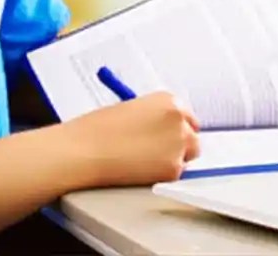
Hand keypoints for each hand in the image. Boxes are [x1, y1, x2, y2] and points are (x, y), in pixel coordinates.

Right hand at [62, 92, 200, 187]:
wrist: (84, 149)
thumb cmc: (97, 129)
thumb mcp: (131, 110)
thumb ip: (154, 118)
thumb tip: (162, 133)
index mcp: (168, 100)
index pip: (187, 117)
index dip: (177, 129)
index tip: (168, 138)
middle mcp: (178, 119)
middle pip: (193, 137)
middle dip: (180, 146)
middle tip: (158, 155)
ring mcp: (179, 143)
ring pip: (187, 156)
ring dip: (173, 160)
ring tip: (143, 162)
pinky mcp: (173, 168)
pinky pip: (175, 174)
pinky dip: (161, 175)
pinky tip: (139, 171)